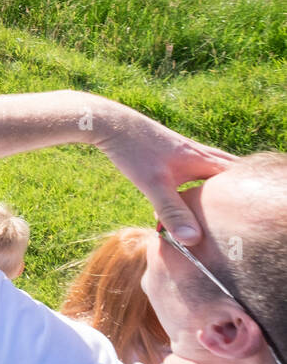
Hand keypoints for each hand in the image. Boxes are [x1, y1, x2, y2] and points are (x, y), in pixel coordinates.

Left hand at [95, 102, 235, 243]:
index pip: (239, 178)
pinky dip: (204, 179)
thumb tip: (193, 240)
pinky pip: (200, 166)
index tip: (253, 216)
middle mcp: (200, 153)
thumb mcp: (153, 185)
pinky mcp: (173, 152)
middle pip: (232, 172)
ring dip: (222, 185)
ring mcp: (187, 150)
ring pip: (215, 168)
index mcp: (203, 161)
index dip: (248, 196)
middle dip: (240, 191)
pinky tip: (194, 190)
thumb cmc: (132, 151)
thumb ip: (173, 212)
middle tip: (246, 214)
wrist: (109, 123)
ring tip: (227, 206)